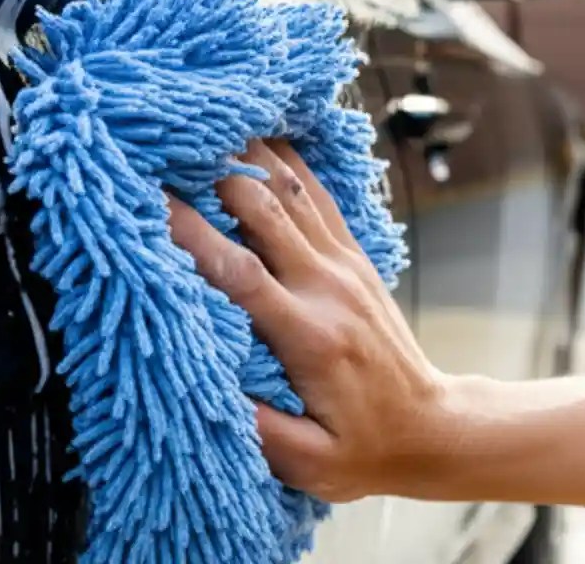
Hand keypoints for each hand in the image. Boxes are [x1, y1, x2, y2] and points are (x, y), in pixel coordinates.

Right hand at [167, 140, 458, 502]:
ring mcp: (346, 266)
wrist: (434, 428)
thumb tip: (201, 388)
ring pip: (293, 188)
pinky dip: (288, 160)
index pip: (239, 271)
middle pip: (264, 208)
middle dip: (214, 172)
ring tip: (208, 121)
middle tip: (168, 144)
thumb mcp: (311, 464)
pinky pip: (319, 194)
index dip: (192, 232)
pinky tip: (260, 134)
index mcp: (309, 336)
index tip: (150, 201)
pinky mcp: (355, 258)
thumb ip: (258, 431)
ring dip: (249, 154)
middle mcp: (328, 287)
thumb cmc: (366, 450)